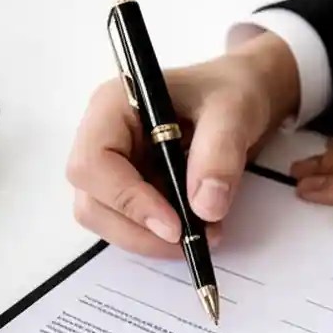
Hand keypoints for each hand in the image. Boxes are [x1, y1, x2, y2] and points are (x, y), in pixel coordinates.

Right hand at [66, 33, 298, 257]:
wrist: (240, 99)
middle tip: (190, 241)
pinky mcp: (126, 189)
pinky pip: (128, 225)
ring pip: (106, 220)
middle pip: (92, 201)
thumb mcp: (234, 112)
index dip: (128, 200)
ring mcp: (110, 167)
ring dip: (149, 239)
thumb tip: (205, 207)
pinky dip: (158, 238)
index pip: (93, 163)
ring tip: (202, 232)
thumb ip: (220, 152)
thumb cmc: (230, 91)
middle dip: (139, 231)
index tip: (174, 225)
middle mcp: (100, 137)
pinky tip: (195, 227)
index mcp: (112, 106)